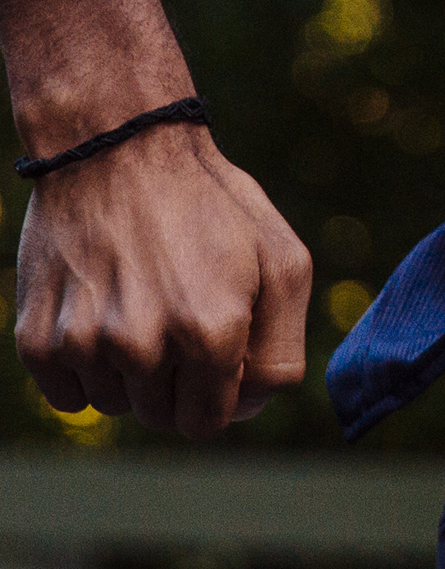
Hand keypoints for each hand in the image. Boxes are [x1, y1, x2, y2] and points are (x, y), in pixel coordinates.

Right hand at [15, 123, 312, 440]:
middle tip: (172, 310)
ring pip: (113, 405)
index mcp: (213, 332)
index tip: (211, 348)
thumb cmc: (209, 201)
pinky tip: (99, 309)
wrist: (118, 145)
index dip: (214, 391)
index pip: (208, 423)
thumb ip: (282, 348)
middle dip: (173, 380)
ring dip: (128, 370)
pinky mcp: (38, 339)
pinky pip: (67, 395)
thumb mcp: (282, 259)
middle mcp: (146, 346)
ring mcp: (86, 344)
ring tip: (137, 299)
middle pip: (160, 417)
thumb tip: (248, 410)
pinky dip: (84, 366)